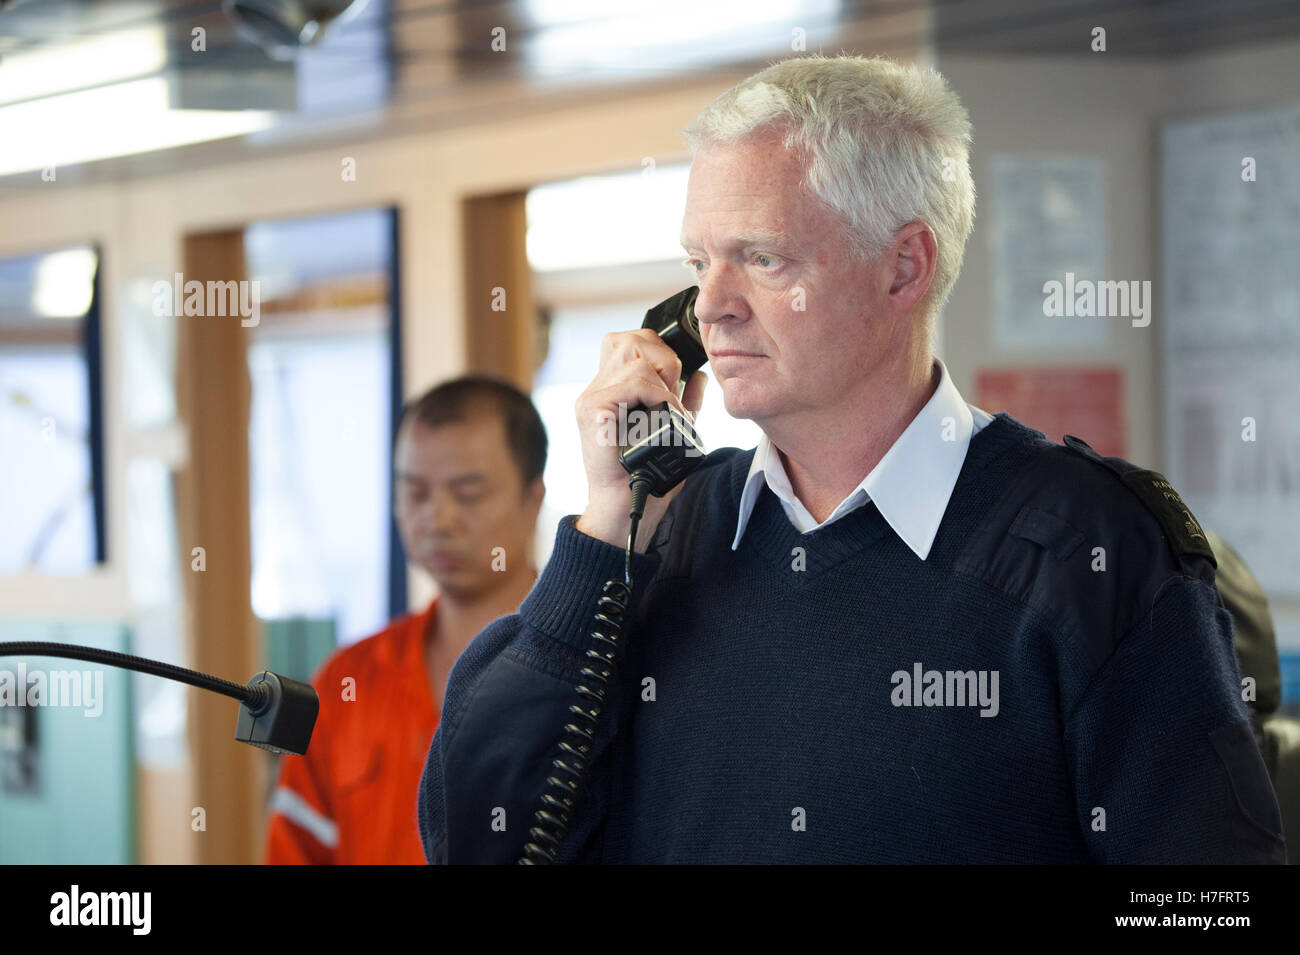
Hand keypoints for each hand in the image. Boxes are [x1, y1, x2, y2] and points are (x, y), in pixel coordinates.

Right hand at [573, 328, 707, 549]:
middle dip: (662, 358)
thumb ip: (684, 404)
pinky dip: (657, 396)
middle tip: (673, 392)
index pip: (630, 341)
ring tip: (669, 410)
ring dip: (662, 381)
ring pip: (634, 356)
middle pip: (629, 339)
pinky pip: (632, 384)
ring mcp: (591, 399)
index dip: (658, 352)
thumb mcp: (673, 433)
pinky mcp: (592, 412)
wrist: (624, 511)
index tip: (675, 382)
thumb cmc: (643, 480)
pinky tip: (664, 417)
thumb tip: (700, 376)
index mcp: (610, 391)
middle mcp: (596, 390)